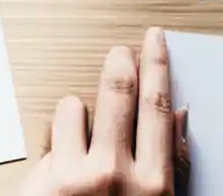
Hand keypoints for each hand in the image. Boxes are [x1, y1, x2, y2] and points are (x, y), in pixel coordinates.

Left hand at [21, 28, 189, 195]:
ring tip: (79, 130)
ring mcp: (76, 176)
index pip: (156, 107)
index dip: (156, 66)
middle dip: (119, 62)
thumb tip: (178, 117)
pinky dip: (54, 143)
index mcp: (152, 185)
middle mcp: (115, 175)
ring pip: (73, 107)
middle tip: (120, 52)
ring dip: (75, 110)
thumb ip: (172, 165)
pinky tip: (59, 163)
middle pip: (119, 91)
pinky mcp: (44, 181)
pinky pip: (47, 138)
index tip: (154, 41)